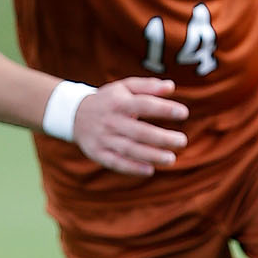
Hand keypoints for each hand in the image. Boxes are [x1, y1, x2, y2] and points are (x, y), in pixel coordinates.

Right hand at [72, 77, 188, 175]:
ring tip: (171, 159)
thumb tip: (172, 86)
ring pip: (129, 149)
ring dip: (151, 155)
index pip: (144, 105)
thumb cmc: (109, 100)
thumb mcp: (124, 87)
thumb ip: (148, 86)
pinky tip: (150, 170)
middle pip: (139, 131)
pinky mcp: (98, 153)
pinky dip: (132, 168)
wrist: (73, 115)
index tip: (184, 113)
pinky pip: (116, 163)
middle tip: (182, 141)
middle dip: (162, 138)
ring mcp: (103, 139)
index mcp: (119, 103)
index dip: (164, 109)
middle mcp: (111, 121)